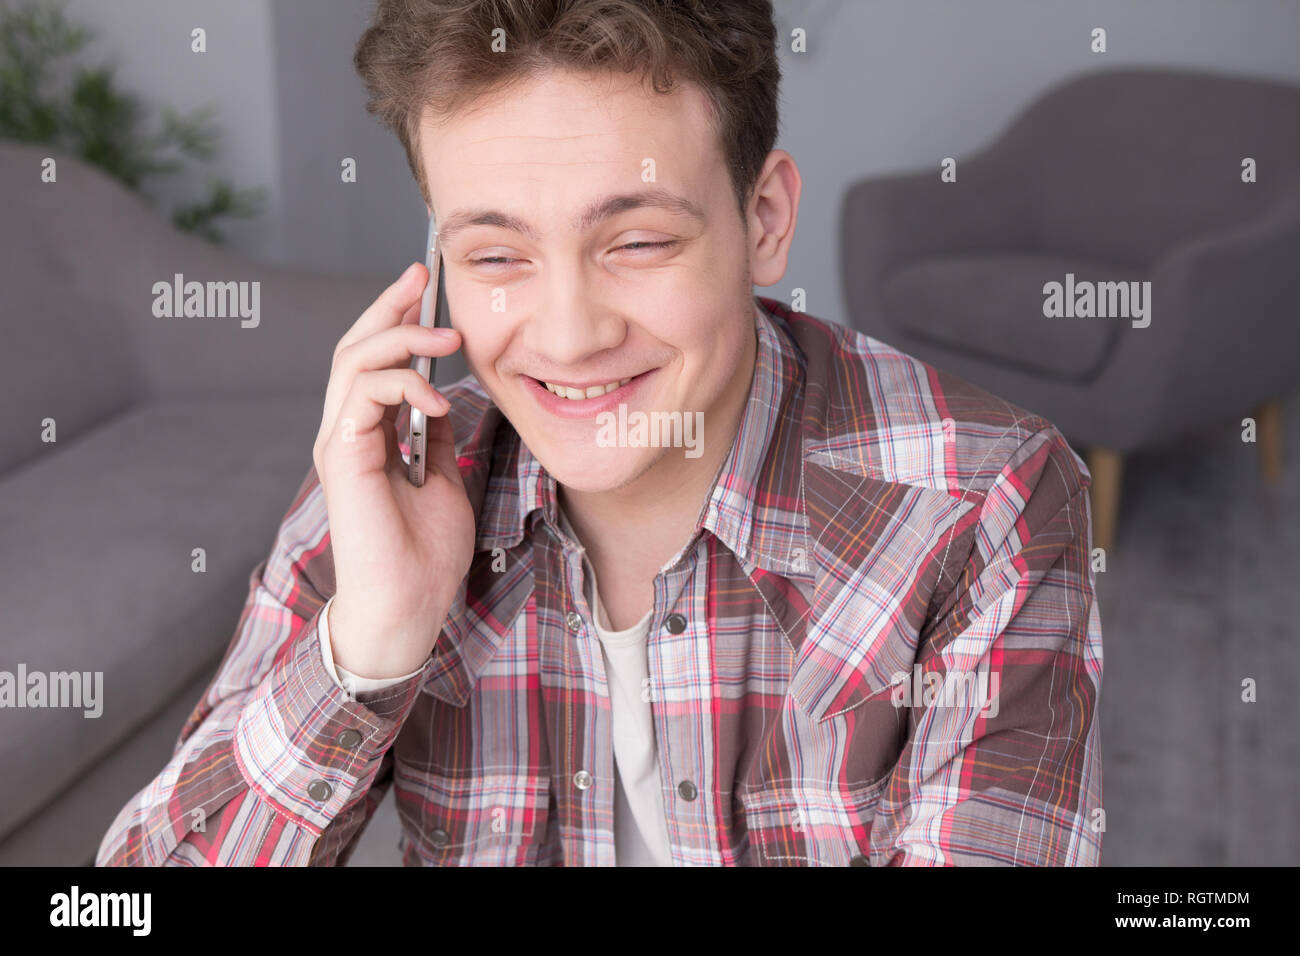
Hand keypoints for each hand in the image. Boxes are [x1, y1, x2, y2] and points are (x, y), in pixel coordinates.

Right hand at [312, 262, 474, 678]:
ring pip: (353, 362)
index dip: (395, 320)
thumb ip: (435, 439)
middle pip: (354, 348)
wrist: (408, 607)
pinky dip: (403, 384)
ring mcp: (340, 445)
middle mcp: (347, 434)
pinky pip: (362, 396)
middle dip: (388, 307)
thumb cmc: (424, 555)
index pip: (373, 362)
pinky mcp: (342, 458)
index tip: (425, 288)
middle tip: (421, 277)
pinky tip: (439, 398)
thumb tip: (443, 400)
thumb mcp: (443, 480)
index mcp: (368, 437)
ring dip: (400, 338)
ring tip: (445, 337)